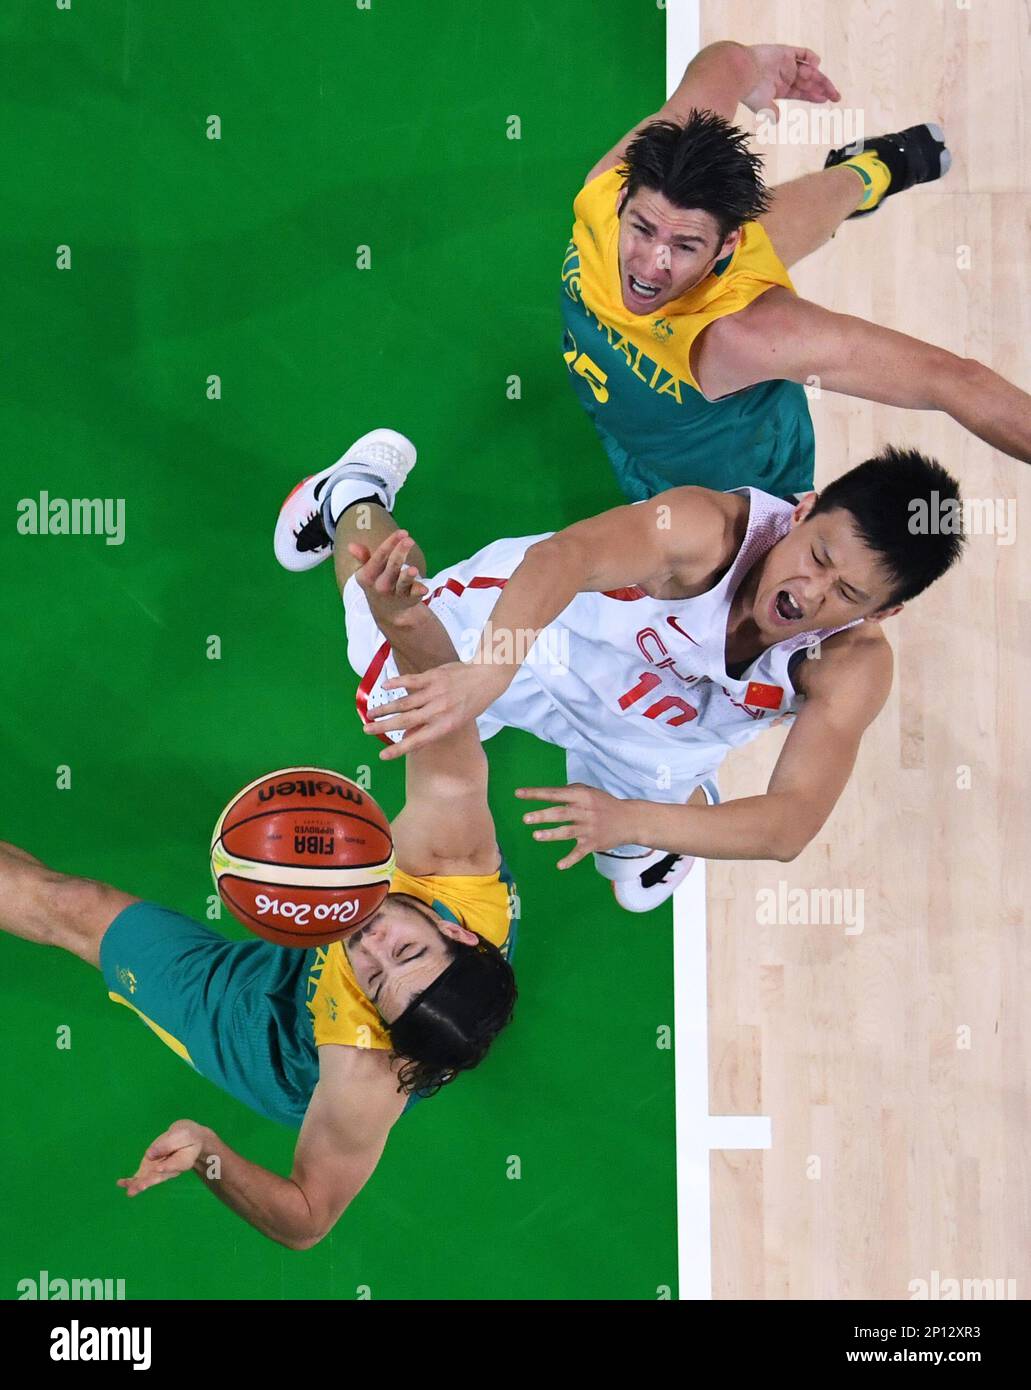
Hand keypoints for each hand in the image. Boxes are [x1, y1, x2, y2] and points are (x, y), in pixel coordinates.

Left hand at [117, 1119, 209, 1196]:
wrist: (186, 1140)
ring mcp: (159, 1171)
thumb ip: (168, 1142)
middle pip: (160, 1176)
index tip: (159, 1168)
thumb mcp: (182, 1133)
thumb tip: (149, 1155)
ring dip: (139, 1185)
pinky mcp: (150, 1169)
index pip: (175, 1164)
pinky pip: (140, 1177)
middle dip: (150, 1181)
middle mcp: (170, 1170)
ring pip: (149, 1179)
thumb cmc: (186, 1136)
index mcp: (184, 1160)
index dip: (166, 1167)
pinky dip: (131, 1181)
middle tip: (142, 1186)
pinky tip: (121, 1183)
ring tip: (130, 1191)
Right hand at [348, 530, 427, 628]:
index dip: (390, 543)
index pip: (379, 557)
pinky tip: (424, 588)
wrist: (386, 611)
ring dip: (407, 576)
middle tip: (409, 540)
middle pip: (392, 566)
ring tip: (414, 569)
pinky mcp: (410, 599)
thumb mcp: (366, 571)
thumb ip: (362, 557)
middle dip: (399, 553)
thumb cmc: (377, 582)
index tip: (402, 532)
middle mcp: (381, 585)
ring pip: (402, 583)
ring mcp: (396, 593)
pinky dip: (419, 591)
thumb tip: (351, 545)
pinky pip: (414, 595)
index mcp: (368, 576)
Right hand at [363, 660, 504, 759]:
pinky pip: (411, 680)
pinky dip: (396, 683)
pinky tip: (384, 686)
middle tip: (367, 730)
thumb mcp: (458, 721)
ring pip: (404, 702)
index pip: (418, 741)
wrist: (487, 677)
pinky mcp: (433, 676)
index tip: (382, 756)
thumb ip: (435, 727)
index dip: (399, 749)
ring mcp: (434, 692)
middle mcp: (438, 711)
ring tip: (370, 713)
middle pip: (405, 721)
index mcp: (446, 725)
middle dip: (384, 727)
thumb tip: (412, 734)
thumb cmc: (472, 702)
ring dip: (385, 708)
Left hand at [515, 783, 631, 870]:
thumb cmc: (605, 804)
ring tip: (536, 836)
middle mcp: (584, 811)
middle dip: (543, 816)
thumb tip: (550, 793)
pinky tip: (559, 865)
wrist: (630, 820)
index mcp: (581, 796)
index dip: (536, 793)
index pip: (555, 793)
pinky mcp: (593, 843)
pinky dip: (570, 860)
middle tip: (526, 819)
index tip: (518, 794)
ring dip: (551, 835)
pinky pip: (580, 853)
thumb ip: (571, 791)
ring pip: (567, 832)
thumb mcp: (590, 792)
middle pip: (561, 813)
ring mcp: (589, 829)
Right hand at [743, 45, 840, 117]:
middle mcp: (785, 77)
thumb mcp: (761, 106)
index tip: (826, 100)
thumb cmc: (749, 90)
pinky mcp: (785, 52)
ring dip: (817, 77)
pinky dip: (812, 58)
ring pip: (809, 69)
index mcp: (781, 90)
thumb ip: (771, 112)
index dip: (815, 96)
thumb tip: (778, 120)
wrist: (741, 71)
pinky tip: (816, 65)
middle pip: (810, 82)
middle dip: (824, 87)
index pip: (802, 93)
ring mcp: (786, 64)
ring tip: (823, 84)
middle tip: (836, 96)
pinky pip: (803, 53)